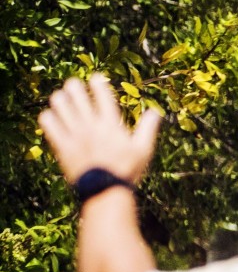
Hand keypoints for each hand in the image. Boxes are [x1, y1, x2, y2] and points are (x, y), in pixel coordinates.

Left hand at [38, 74, 160, 184]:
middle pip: (75, 91)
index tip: (96, 80)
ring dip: (61, 99)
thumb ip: (148, 129)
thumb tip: (156, 111)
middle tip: (76, 90)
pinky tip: (55, 120)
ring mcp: (74, 133)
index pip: (101, 92)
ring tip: (64, 104)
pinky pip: (47, 120)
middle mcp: (90, 124)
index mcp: (111, 124)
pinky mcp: (61, 143)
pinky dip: (49, 117)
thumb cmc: (127, 171)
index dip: (96, 81)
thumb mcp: (143, 151)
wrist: (105, 192)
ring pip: (58, 102)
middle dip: (75, 86)